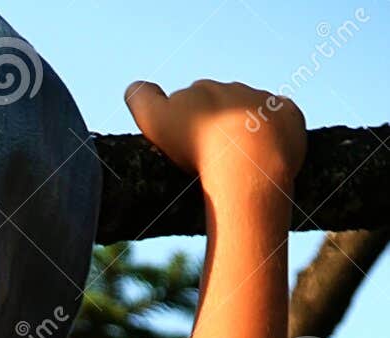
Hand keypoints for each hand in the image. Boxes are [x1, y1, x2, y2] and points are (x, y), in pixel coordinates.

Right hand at [124, 78, 306, 190]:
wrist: (247, 162)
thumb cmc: (198, 148)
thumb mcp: (156, 122)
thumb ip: (141, 100)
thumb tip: (135, 87)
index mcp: (201, 90)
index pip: (188, 100)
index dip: (182, 122)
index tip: (182, 146)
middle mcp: (233, 89)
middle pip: (222, 105)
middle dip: (215, 125)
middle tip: (209, 159)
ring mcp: (264, 101)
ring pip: (252, 112)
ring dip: (246, 130)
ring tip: (239, 163)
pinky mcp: (290, 116)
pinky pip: (284, 118)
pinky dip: (277, 131)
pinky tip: (268, 153)